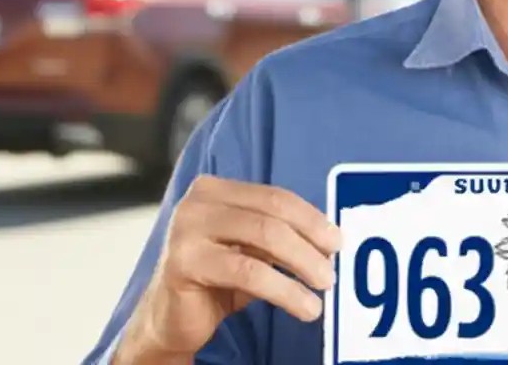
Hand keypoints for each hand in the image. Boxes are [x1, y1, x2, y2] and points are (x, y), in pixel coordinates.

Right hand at [115, 175, 340, 361]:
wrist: (170, 318)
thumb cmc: (216, 279)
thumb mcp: (251, 250)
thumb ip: (280, 235)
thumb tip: (331, 239)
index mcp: (215, 189)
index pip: (275, 196)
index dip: (312, 219)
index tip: (338, 242)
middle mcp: (198, 203)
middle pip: (272, 215)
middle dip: (311, 243)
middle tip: (332, 271)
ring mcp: (186, 230)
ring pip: (265, 238)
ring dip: (303, 265)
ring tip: (324, 289)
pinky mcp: (184, 263)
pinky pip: (248, 273)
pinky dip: (285, 290)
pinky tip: (304, 306)